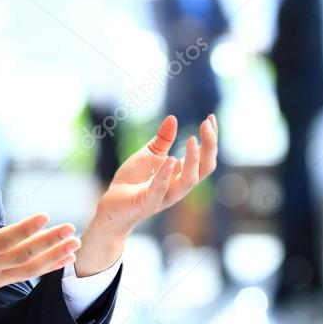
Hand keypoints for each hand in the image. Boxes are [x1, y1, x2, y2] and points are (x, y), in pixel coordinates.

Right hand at [0, 195, 79, 323]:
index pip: (1, 241)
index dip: (23, 230)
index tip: (44, 216)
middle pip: (21, 256)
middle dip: (48, 243)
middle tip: (70, 228)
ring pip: (28, 269)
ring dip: (54, 257)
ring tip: (75, 244)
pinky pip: (27, 276)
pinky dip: (48, 268)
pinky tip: (66, 259)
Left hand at [74, 114, 218, 275]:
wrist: (111, 206)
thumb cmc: (132, 182)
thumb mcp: (149, 155)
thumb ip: (163, 139)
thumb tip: (173, 118)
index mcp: (181, 174)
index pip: (205, 157)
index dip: (211, 139)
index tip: (211, 117)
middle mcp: (178, 186)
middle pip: (205, 169)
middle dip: (209, 146)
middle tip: (206, 124)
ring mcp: (165, 196)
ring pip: (188, 181)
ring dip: (193, 160)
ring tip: (192, 140)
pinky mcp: (148, 203)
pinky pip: (160, 190)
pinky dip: (166, 175)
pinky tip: (170, 159)